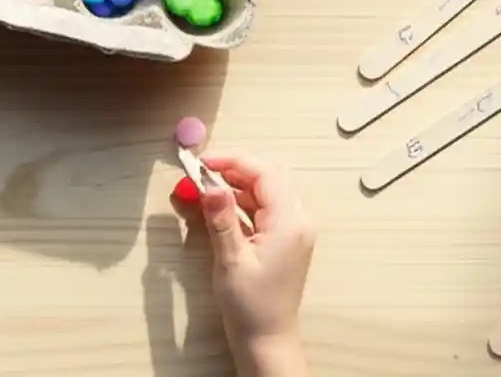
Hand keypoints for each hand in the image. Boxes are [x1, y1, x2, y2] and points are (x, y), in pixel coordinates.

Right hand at [199, 152, 314, 376]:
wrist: (267, 338)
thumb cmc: (250, 305)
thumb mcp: (230, 260)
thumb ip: (221, 219)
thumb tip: (210, 185)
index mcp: (289, 223)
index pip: (265, 172)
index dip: (232, 160)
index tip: (202, 163)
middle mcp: (298, 221)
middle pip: (271, 174)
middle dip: (236, 166)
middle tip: (203, 171)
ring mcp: (295, 229)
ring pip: (269, 188)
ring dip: (239, 181)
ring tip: (206, 186)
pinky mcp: (286, 238)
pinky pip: (267, 205)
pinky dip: (244, 198)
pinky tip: (222, 205)